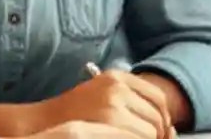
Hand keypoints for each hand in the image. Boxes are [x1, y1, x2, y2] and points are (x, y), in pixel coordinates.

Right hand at [31, 70, 172, 138]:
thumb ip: (129, 102)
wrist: (44, 122)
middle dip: (160, 134)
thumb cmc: (73, 114)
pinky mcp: (110, 120)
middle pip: (157, 115)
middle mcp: (118, 87)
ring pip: (150, 130)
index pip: (158, 98)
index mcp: (118, 77)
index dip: (164, 118)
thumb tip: (166, 125)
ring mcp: (113, 104)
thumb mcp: (101, 96)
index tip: (164, 132)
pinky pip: (139, 138)